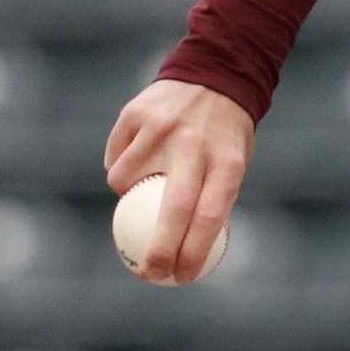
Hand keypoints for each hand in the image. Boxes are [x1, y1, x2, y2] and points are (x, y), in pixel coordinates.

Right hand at [103, 80, 254, 283]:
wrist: (214, 72)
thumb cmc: (225, 133)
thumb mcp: (234, 162)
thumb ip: (213, 201)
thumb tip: (186, 256)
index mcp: (227, 159)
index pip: (210, 216)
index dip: (194, 253)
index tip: (181, 278)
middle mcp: (194, 144)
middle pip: (172, 209)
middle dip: (159, 249)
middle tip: (149, 273)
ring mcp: (161, 128)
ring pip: (124, 183)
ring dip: (127, 198)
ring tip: (140, 191)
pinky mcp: (135, 114)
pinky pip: (115, 159)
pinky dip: (119, 170)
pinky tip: (134, 163)